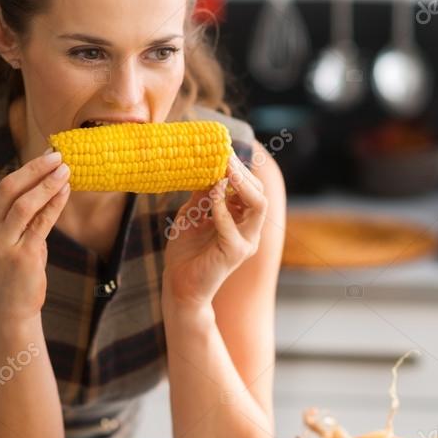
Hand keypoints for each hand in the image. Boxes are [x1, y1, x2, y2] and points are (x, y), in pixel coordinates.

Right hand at [0, 150, 70, 321]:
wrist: (12, 306)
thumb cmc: (17, 265)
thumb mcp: (15, 233)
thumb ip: (26, 210)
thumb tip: (51, 177)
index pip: (7, 187)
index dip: (30, 168)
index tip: (51, 154)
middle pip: (9, 188)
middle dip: (35, 169)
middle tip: (58, 155)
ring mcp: (2, 244)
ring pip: (23, 204)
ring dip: (47, 184)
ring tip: (66, 170)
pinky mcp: (21, 257)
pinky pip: (40, 224)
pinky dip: (55, 205)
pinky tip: (66, 191)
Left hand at [162, 152, 267, 306]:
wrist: (178, 284)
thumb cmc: (186, 251)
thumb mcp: (192, 214)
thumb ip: (202, 194)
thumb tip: (208, 167)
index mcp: (242, 220)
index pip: (251, 189)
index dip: (239, 170)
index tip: (222, 152)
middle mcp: (249, 230)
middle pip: (259, 193)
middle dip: (242, 172)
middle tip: (224, 156)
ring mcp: (246, 241)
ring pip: (257, 205)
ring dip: (240, 184)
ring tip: (225, 169)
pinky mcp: (235, 252)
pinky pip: (231, 224)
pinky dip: (221, 207)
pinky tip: (210, 193)